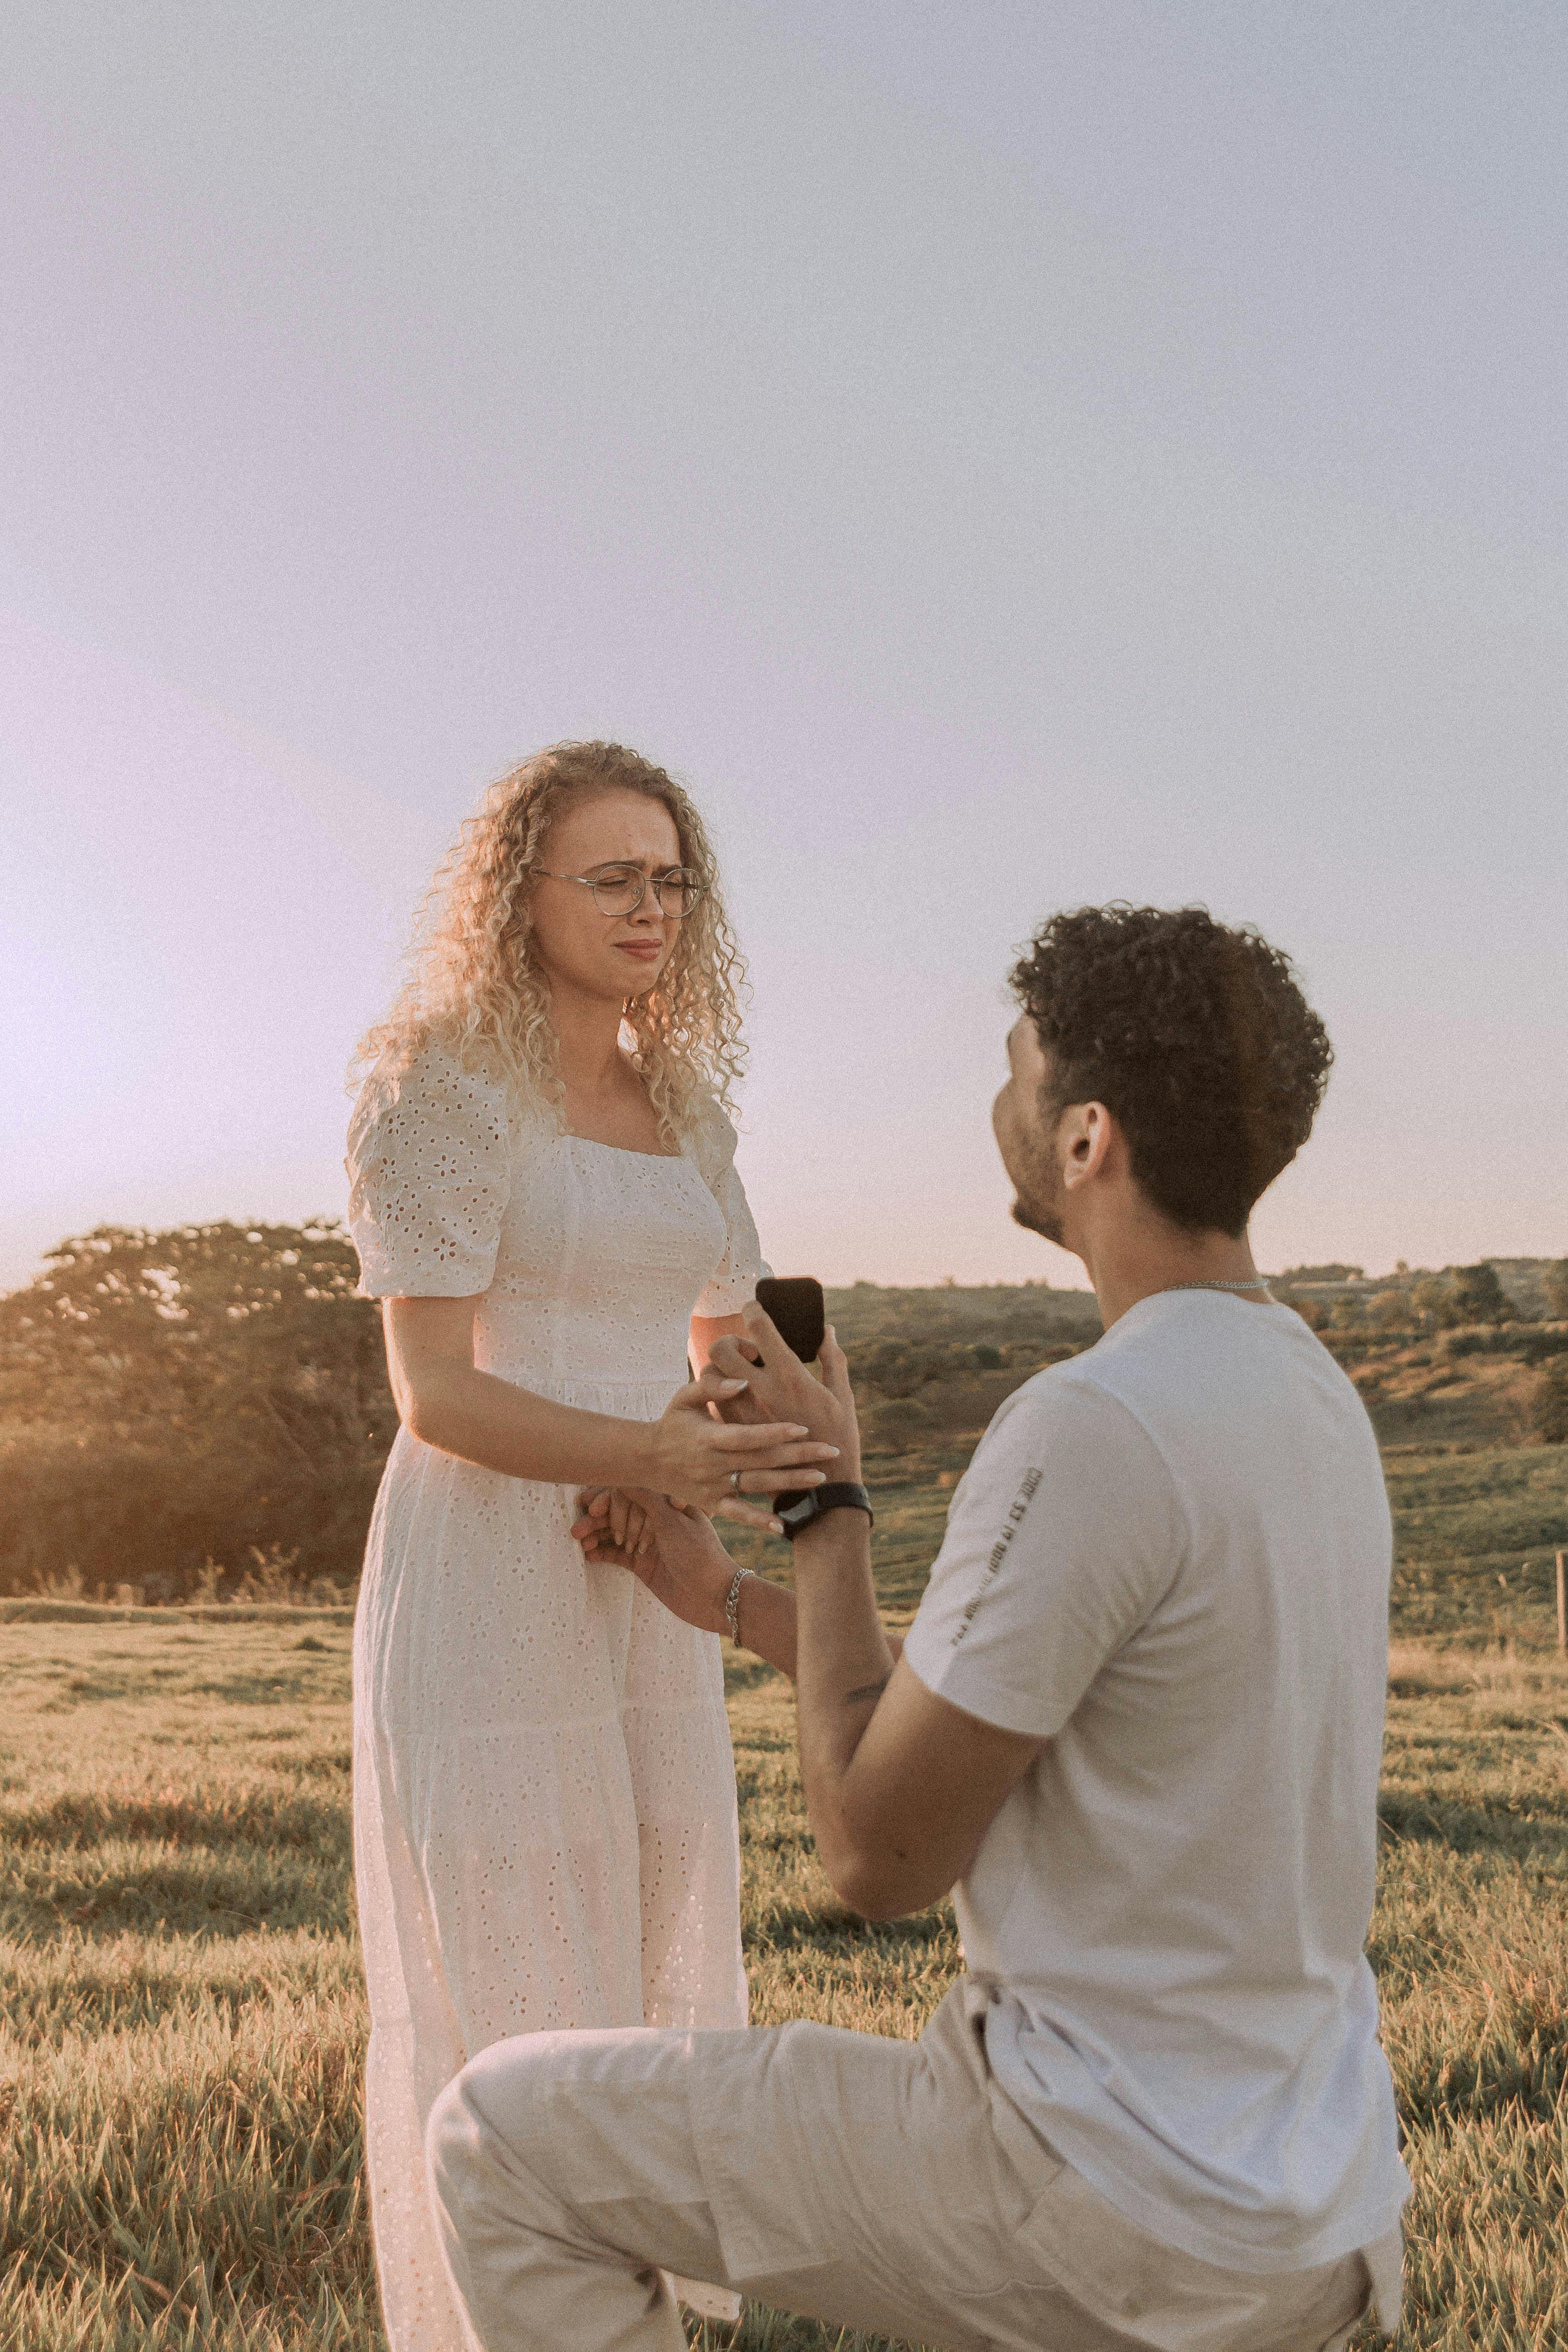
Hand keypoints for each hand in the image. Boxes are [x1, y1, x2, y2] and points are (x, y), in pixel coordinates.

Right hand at [576, 1483, 782, 1549]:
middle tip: (576, 1529)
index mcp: (667, 1502)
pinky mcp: (643, 1564)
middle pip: (618, 1512)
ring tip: (577, 1541)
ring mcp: (648, 1541)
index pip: (630, 1491)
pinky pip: (616, 1554)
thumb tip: (621, 1473)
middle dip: (596, 1519)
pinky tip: (586, 1554)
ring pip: (614, 1532)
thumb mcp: (673, 1523)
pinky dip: (602, 1552)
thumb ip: (646, 1499)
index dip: (607, 1498)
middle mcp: (656, 1519)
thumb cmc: (700, 1555)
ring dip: (595, 1535)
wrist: (716, 1598)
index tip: (591, 1508)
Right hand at [647, 1362, 839, 1514]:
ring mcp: (713, 1486)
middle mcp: (713, 1464)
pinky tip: (782, 1526)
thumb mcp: (684, 1397)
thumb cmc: (672, 1422)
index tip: (803, 1428)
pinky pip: (738, 1514)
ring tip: (821, 1477)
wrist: (646, 1459)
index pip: (746, 1436)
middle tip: (831, 1450)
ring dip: (789, 1483)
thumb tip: (743, 1381)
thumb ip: (712, 1387)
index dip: (774, 1433)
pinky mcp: (713, 1503)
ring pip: (756, 1486)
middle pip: (761, 1461)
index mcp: (708, 1437)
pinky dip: (759, 1521)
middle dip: (798, 1456)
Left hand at [708, 1305, 860, 1483]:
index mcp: (789, 1375)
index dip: (754, 1309)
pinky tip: (739, 1397)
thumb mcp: (842, 1396)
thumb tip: (827, 1330)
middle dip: (732, 1341)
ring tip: (744, 1374)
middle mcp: (759, 1390)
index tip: (755, 1308)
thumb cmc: (838, 1439)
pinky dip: (721, 1393)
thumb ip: (833, 1359)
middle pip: (722, 1348)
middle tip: (751, 1351)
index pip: (760, 1327)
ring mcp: (741, 1412)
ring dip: (724, 1368)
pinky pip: (714, 1402)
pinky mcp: (733, 1432)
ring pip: (711, 1375)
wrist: (821, 1490)